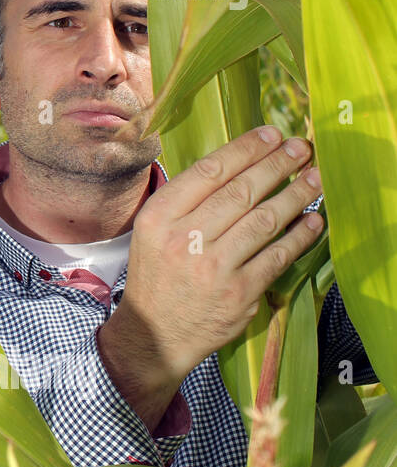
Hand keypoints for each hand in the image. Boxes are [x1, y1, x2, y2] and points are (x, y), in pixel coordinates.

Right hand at [99, 125, 323, 427]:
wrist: (155, 332)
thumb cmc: (157, 275)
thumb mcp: (151, 231)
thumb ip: (184, 201)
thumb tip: (234, 165)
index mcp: (159, 217)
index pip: (209, 171)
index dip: (245, 149)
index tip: (270, 134)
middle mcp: (185, 238)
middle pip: (241, 191)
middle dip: (277, 164)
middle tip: (300, 148)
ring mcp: (214, 266)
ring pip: (264, 219)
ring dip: (296, 195)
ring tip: (315, 178)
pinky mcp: (239, 291)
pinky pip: (277, 255)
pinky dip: (299, 235)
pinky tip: (312, 220)